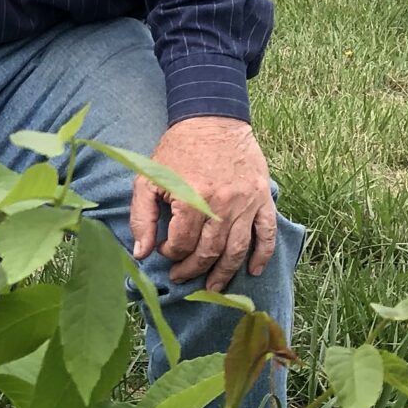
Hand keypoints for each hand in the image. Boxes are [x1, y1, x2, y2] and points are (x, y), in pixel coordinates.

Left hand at [129, 115, 277, 291]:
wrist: (212, 119)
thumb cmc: (177, 150)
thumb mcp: (148, 179)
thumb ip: (141, 218)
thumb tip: (141, 254)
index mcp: (192, 199)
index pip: (182, 244)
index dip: (170, 254)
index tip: (164, 250)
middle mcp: (222, 205)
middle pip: (209, 252)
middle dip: (193, 270)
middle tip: (182, 277)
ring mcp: (246, 202)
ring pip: (237, 249)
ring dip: (225, 273)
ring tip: (213, 288)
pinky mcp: (262, 198)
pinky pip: (266, 232)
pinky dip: (263, 255)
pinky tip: (254, 271)